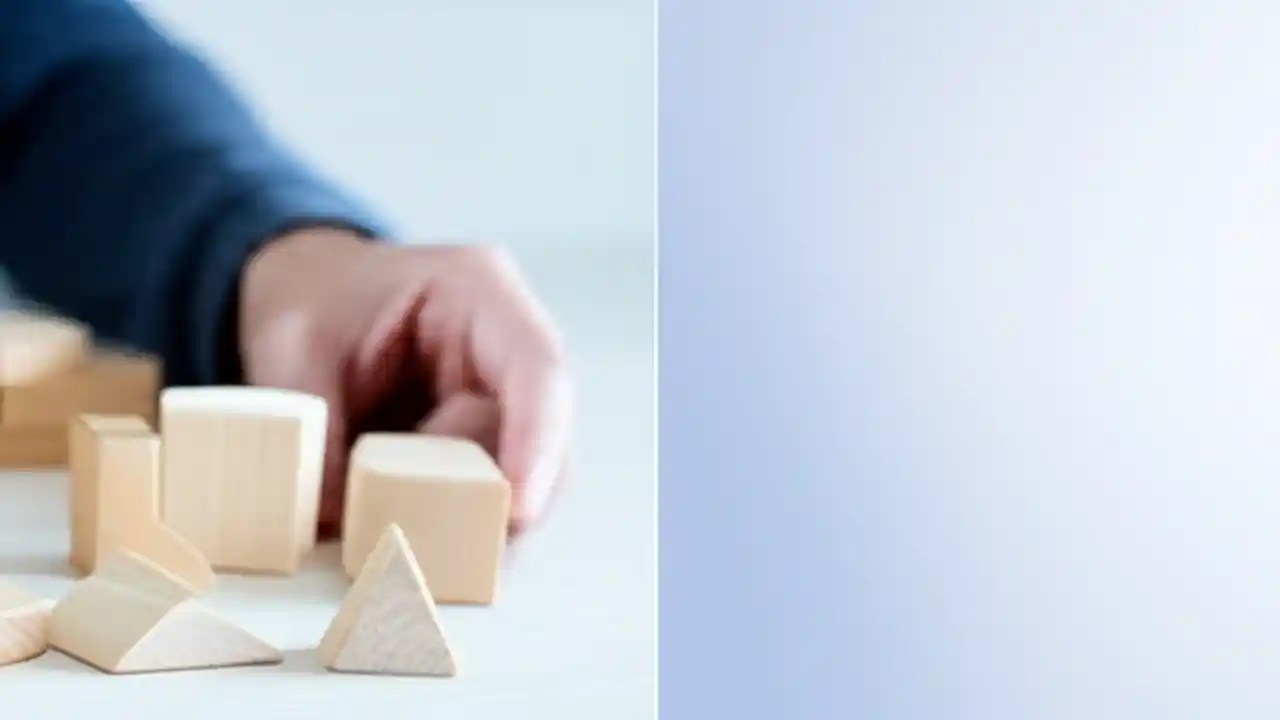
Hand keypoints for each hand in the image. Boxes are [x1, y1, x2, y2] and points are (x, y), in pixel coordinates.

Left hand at [238, 228, 571, 537]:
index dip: (538, 440)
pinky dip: (449, 527)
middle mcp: (509, 348)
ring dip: (468, 524)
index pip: (536, 368)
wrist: (308, 290)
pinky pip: (487, 496)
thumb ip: (317, 429)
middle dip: (491, 502)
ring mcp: (505, 398)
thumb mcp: (293, 346)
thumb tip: (338, 521)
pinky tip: (402, 545)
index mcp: (479, 291)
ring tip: (402, 552)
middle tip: (431, 553)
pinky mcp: (487, 442)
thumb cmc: (311, 297)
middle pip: (539, 439)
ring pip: (523, 480)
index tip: (518, 508)